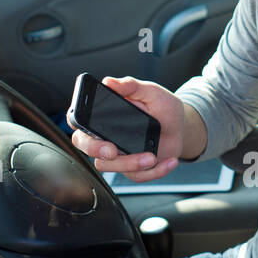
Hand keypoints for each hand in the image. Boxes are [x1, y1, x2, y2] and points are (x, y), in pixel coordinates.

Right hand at [68, 75, 183, 182]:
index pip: (78, 119)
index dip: (77, 124)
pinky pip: (136, 176)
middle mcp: (105, 136)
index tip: (89, 127)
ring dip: (131, 163)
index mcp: (103, 115)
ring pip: (109, 166)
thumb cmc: (162, 108)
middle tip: (112, 150)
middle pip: (87, 147)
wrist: (180, 127)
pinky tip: (169, 162)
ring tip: (152, 156)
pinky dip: (155, 171)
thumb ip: (131, 86)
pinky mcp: (132, 169)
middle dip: (96, 150)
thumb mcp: (150, 92)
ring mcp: (117, 155)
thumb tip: (110, 82)